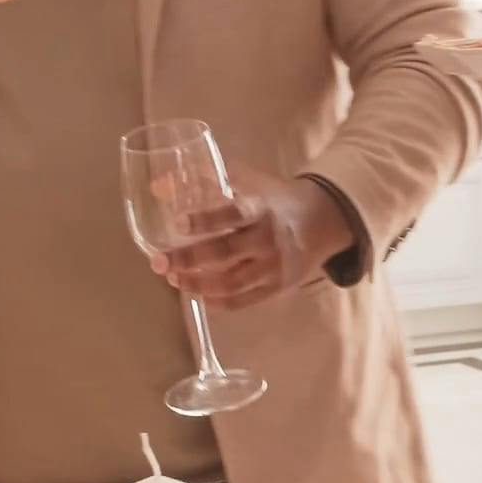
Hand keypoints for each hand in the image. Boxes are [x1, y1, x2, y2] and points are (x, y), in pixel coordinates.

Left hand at [149, 166, 351, 309]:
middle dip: (188, 259)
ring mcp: (274, 266)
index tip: (177, 223)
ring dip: (197, 283)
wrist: (323, 220)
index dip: (204, 220)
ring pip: (231, 283)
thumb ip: (210, 180)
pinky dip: (218, 301)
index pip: (231, 214)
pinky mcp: (278, 286)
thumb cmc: (276, 198)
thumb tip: (160, 185)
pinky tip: (198, 295)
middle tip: (159, 262)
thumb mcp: (251, 181)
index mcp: (261, 208)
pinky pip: (244, 300)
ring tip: (173, 279)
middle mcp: (268, 238)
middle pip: (224, 253)